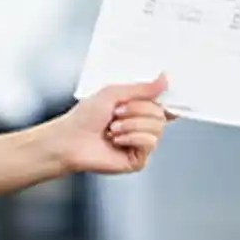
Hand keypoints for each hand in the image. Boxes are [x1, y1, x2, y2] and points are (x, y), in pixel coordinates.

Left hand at [55, 73, 172, 174]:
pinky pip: (149, 143)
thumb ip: (141, 88)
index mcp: (135, 109)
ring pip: (157, 128)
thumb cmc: (85, 117)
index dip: (168, 101)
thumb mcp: (112, 94)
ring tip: (112, 127)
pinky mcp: (138, 159)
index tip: (167, 95)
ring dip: (132, 124)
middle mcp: (140, 126)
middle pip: (160, 114)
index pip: (161, 104)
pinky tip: (116, 140)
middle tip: (117, 112)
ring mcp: (140, 144)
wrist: (71, 140)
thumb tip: (163, 79)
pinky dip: (131, 137)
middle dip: (137, 110)